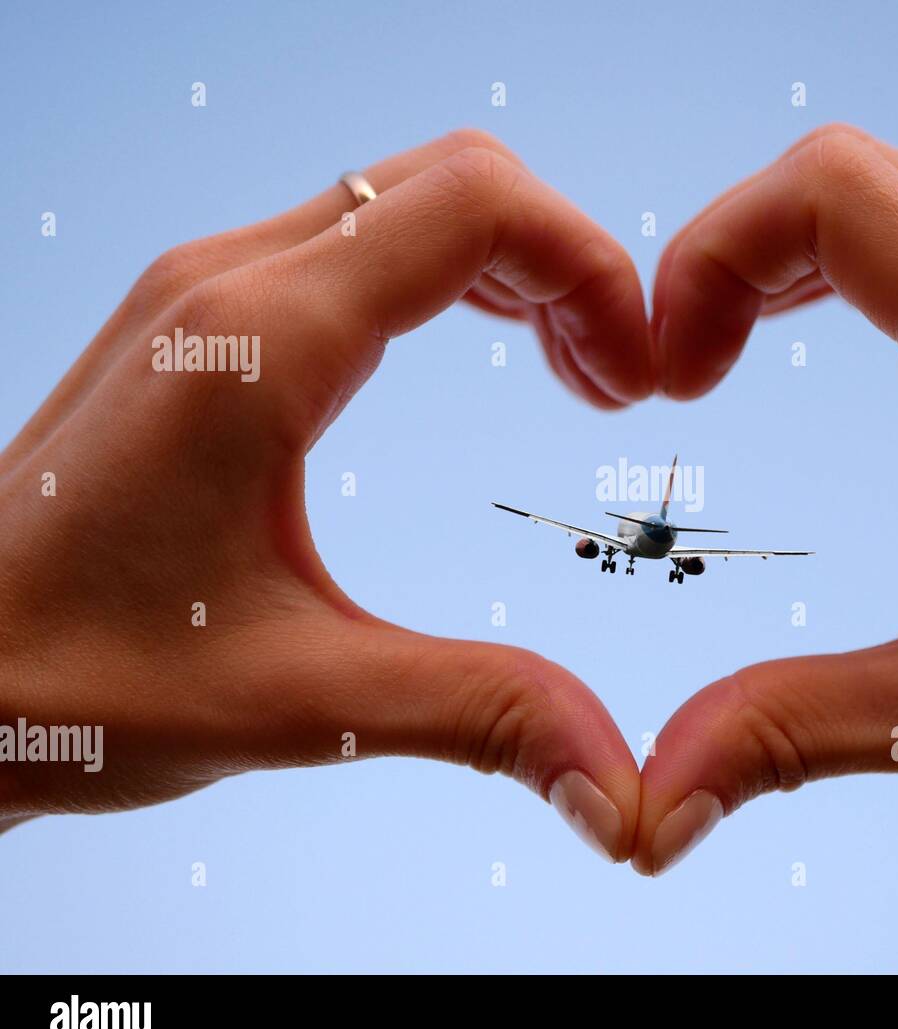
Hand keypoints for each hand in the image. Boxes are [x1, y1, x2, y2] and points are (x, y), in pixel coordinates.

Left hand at [0, 131, 649, 861]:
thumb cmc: (73, 684)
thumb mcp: (300, 703)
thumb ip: (479, 716)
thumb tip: (622, 791)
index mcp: (260, 346)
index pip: (479, 208)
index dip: (593, 269)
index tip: (637, 382)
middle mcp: (230, 282)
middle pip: (456, 183)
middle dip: (567, 266)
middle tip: (613, 386)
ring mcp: (206, 291)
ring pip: (408, 201)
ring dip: (514, 269)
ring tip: (571, 374)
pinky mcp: (199, 321)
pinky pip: (358, 242)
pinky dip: (450, 279)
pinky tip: (481, 355)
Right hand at [635, 124, 897, 874]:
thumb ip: (798, 732)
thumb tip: (657, 797)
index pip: (832, 197)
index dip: (714, 255)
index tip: (675, 377)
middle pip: (850, 176)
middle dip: (732, 254)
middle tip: (684, 373)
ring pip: (895, 195)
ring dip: (785, 257)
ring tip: (723, 357)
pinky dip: (848, 270)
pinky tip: (816, 343)